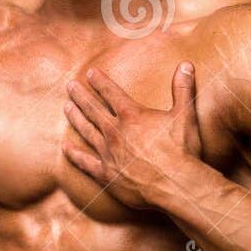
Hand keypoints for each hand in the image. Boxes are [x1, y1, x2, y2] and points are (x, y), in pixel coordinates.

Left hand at [63, 62, 202, 209]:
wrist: (174, 185)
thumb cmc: (181, 151)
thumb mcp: (185, 116)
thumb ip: (182, 89)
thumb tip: (186, 64)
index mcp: (132, 116)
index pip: (111, 93)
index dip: (100, 82)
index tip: (90, 73)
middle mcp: (115, 132)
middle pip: (93, 110)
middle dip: (81, 96)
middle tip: (69, 86)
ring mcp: (108, 154)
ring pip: (86, 131)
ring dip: (75, 118)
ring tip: (66, 107)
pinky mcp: (106, 174)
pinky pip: (85, 162)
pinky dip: (74, 154)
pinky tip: (64, 147)